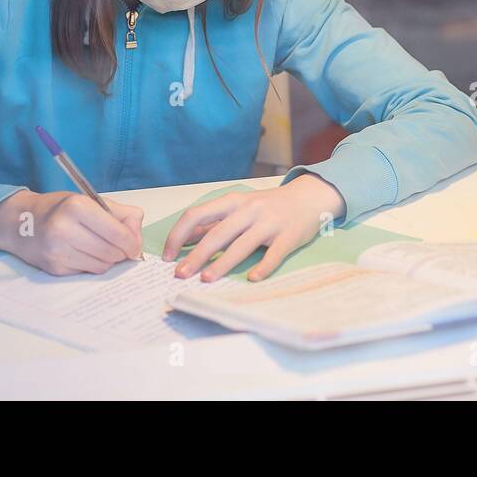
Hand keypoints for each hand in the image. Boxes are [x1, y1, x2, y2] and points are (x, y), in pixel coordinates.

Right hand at [0, 189, 143, 275]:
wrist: (20, 222)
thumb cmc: (59, 209)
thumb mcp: (89, 201)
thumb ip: (120, 214)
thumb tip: (138, 237)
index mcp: (77, 207)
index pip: (117, 233)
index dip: (132, 243)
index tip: (135, 246)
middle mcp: (64, 229)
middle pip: (112, 252)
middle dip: (122, 253)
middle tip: (121, 249)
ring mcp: (58, 251)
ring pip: (102, 266)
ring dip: (109, 261)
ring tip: (103, 249)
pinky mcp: (55, 268)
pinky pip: (87, 272)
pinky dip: (93, 265)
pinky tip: (86, 254)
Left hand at [162, 175, 345, 281]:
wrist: (308, 197)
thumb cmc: (267, 205)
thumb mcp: (238, 206)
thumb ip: (213, 221)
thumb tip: (184, 238)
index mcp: (233, 201)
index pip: (197, 215)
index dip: (179, 235)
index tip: (168, 255)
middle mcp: (249, 210)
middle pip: (217, 233)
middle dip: (196, 255)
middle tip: (180, 274)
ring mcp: (270, 223)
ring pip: (242, 245)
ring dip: (222, 263)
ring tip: (206, 279)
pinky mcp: (288, 236)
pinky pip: (274, 254)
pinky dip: (263, 267)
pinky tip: (251, 279)